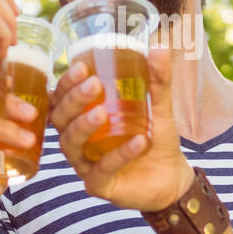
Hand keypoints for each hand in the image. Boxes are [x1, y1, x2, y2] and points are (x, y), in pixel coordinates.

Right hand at [49, 45, 194, 211]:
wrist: (172, 177)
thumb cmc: (156, 138)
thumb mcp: (159, 105)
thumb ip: (157, 80)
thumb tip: (159, 47)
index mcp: (82, 117)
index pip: (62, 97)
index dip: (66, 82)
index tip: (82, 65)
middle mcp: (78, 140)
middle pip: (61, 119)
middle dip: (73, 100)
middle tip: (94, 84)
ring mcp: (85, 164)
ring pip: (70, 145)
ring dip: (84, 126)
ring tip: (102, 112)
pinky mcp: (99, 186)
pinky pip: (101, 170)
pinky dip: (119, 154)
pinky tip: (138, 141)